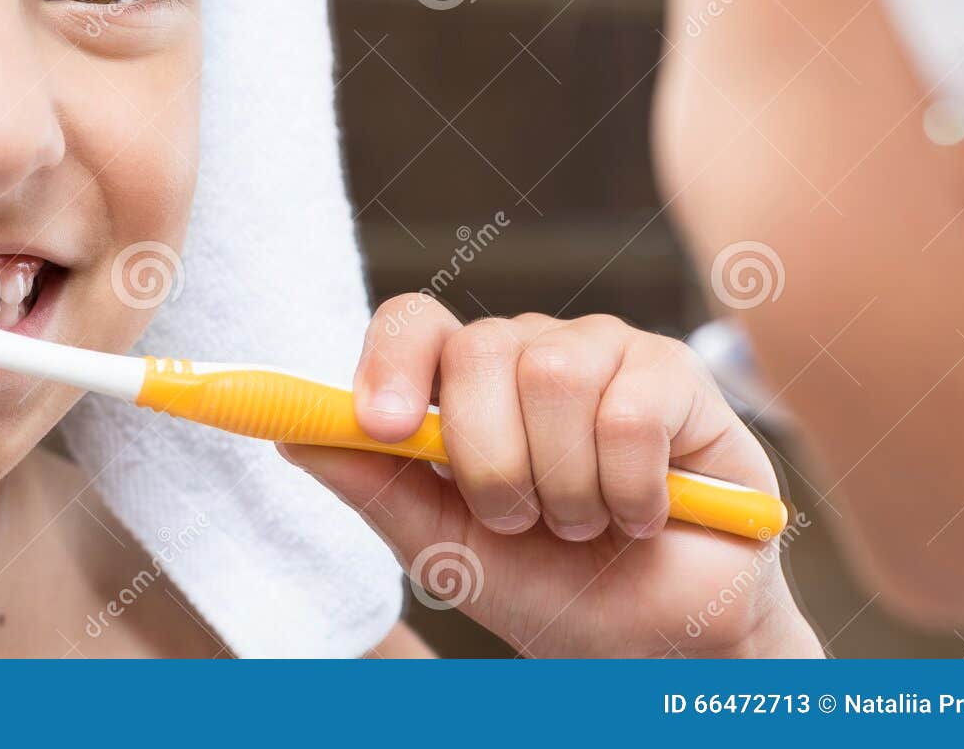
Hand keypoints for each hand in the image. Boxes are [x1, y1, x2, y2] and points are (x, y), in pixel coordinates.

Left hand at [281, 295, 820, 657]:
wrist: (660, 639)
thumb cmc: (552, 585)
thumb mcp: (446, 548)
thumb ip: (374, 486)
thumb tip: (290, 434)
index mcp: (464, 386)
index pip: (414, 323)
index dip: (390, 361)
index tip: (380, 426)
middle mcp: (526, 351)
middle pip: (477, 352)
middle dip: (491, 463)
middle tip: (521, 520)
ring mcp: (601, 351)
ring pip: (553, 375)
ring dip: (564, 486)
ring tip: (585, 521)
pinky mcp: (672, 372)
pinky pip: (628, 410)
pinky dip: (629, 490)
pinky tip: (645, 513)